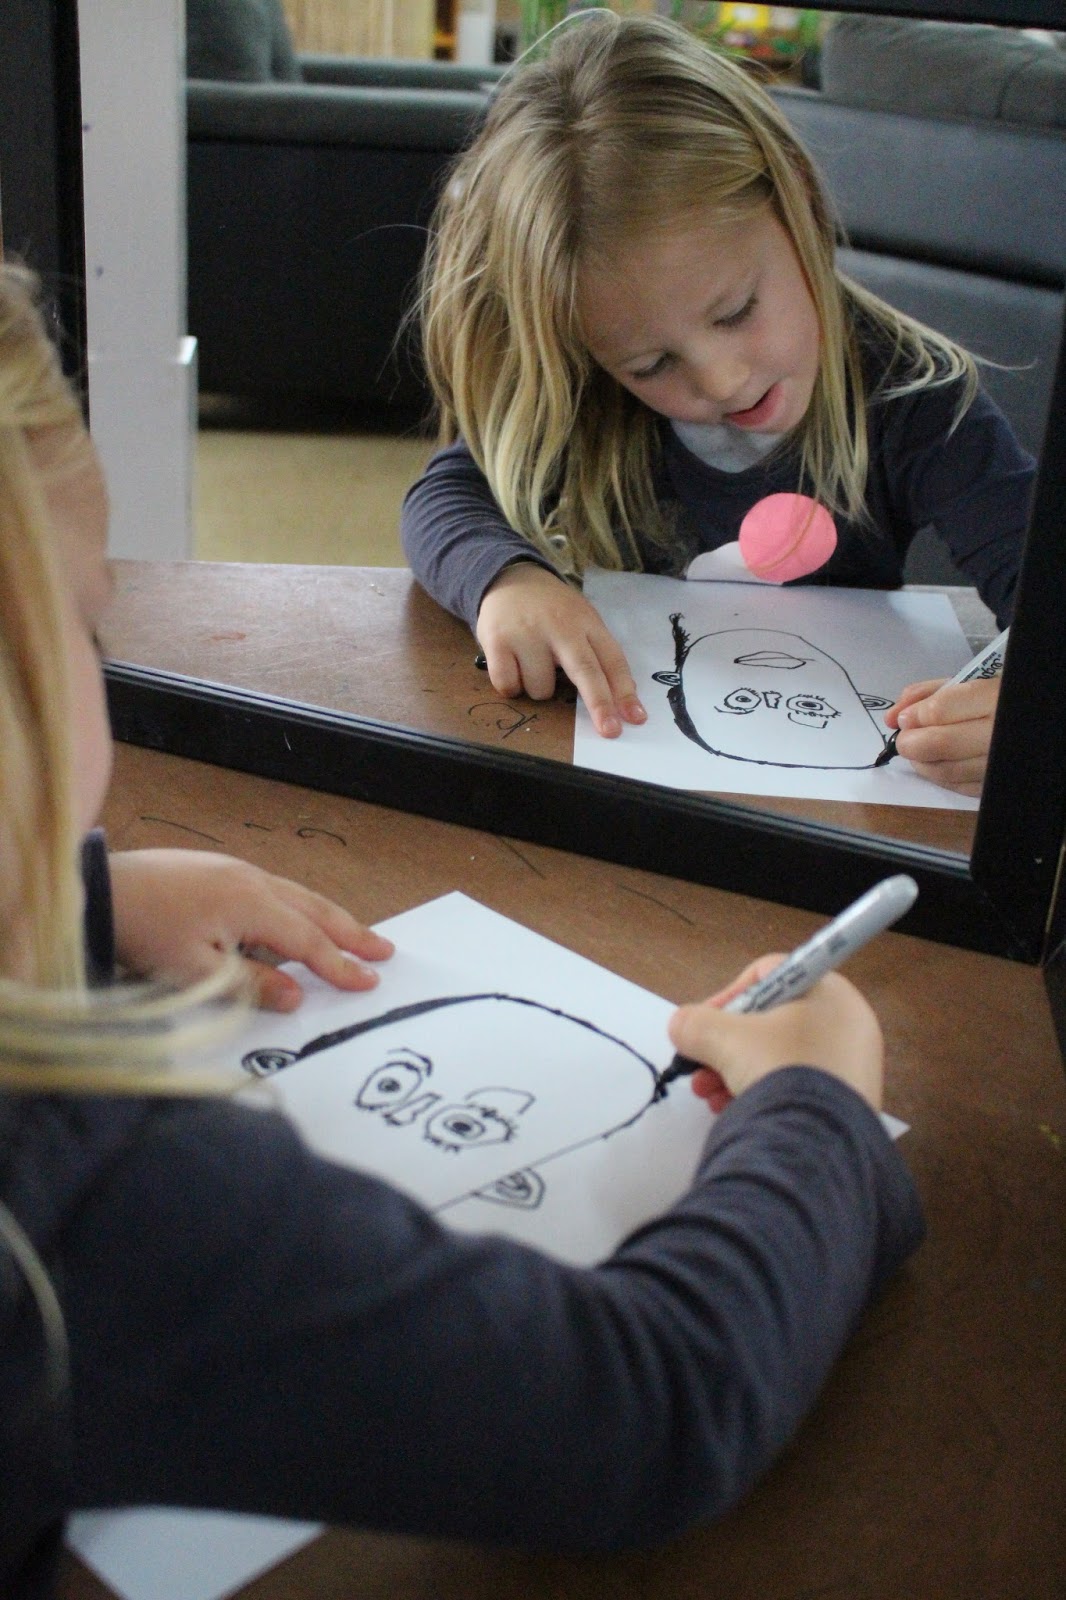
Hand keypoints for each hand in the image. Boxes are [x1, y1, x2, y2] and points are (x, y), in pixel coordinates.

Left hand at [108, 850, 393, 1010]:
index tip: (369, 981)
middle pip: (314, 910)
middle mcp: (252, 880)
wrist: (100, 889)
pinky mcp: (217, 870)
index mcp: (253, 904)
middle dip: (351, 932)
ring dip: (328, 916)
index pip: (309, 941)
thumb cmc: (143, 930)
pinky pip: (273, 889)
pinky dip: (298, 907)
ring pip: (296, 895)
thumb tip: (295, 995)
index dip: (340, 965)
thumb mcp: (197, 973)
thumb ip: (252, 985)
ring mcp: (235, 871)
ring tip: (353, 932)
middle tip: (384, 949)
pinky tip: (296, 918)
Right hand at [476, 563, 646, 737]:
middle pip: (585, 671)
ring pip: (541, 689)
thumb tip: (619, 702)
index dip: (625, 692)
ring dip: (539, 690)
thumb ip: (597, 654)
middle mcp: (559, 626)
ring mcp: (527, 633)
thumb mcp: (580, 620)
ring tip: (532, 665)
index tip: (636, 718)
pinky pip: (509, 685)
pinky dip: (512, 686)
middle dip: (600, 705)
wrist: (508, 579)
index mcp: (586, 622)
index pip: (611, 660)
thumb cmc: (551, 611)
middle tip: (610, 731)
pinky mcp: (497, 641)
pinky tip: (513, 665)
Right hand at [668, 954, 883, 1112]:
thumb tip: (681, 1025)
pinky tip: (735, 1111)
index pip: (770, 976)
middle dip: (726, 1045)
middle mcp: (849, 1023)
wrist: (821, 1138)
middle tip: (700, 1066)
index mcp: (830, 992)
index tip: (704, 1023)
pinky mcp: (850, 1102)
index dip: (729, 995)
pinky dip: (764, 1092)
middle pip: (771, 1021)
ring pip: (780, 1056)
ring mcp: (853, 1065)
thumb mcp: (725, 1038)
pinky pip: (798, 1085)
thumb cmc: (780, 1067)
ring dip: (735, 1071)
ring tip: (709, 1096)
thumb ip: (695, 1023)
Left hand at [884, 675, 999, 795]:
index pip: (939, 711)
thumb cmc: (997, 696)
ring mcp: (998, 765)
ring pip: (944, 771)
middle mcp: (997, 735)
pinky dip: (940, 775)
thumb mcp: (970, 682)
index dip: (913, 716)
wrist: (1040, 720)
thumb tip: (894, 716)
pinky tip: (938, 762)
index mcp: (994, 699)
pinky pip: (959, 786)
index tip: (905, 717)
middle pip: (938, 744)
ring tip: (919, 748)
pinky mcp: (995, 785)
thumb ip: (929, 694)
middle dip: (910, 742)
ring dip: (921, 762)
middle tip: (905, 738)